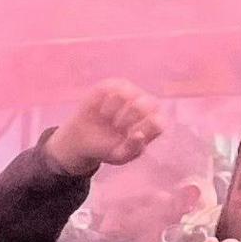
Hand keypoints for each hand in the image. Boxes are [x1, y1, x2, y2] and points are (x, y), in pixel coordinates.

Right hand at [45, 81, 165, 175]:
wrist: (84, 139)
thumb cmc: (108, 148)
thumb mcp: (120, 156)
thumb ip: (134, 148)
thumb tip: (138, 134)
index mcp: (155, 123)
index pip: (156, 123)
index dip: (139, 130)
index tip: (126, 136)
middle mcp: (148, 104)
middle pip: (141, 106)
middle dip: (125, 120)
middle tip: (116, 128)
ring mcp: (132, 92)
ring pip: (125, 94)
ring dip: (111, 110)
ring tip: (107, 118)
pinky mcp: (114, 85)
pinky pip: (109, 89)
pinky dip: (101, 102)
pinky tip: (100, 111)